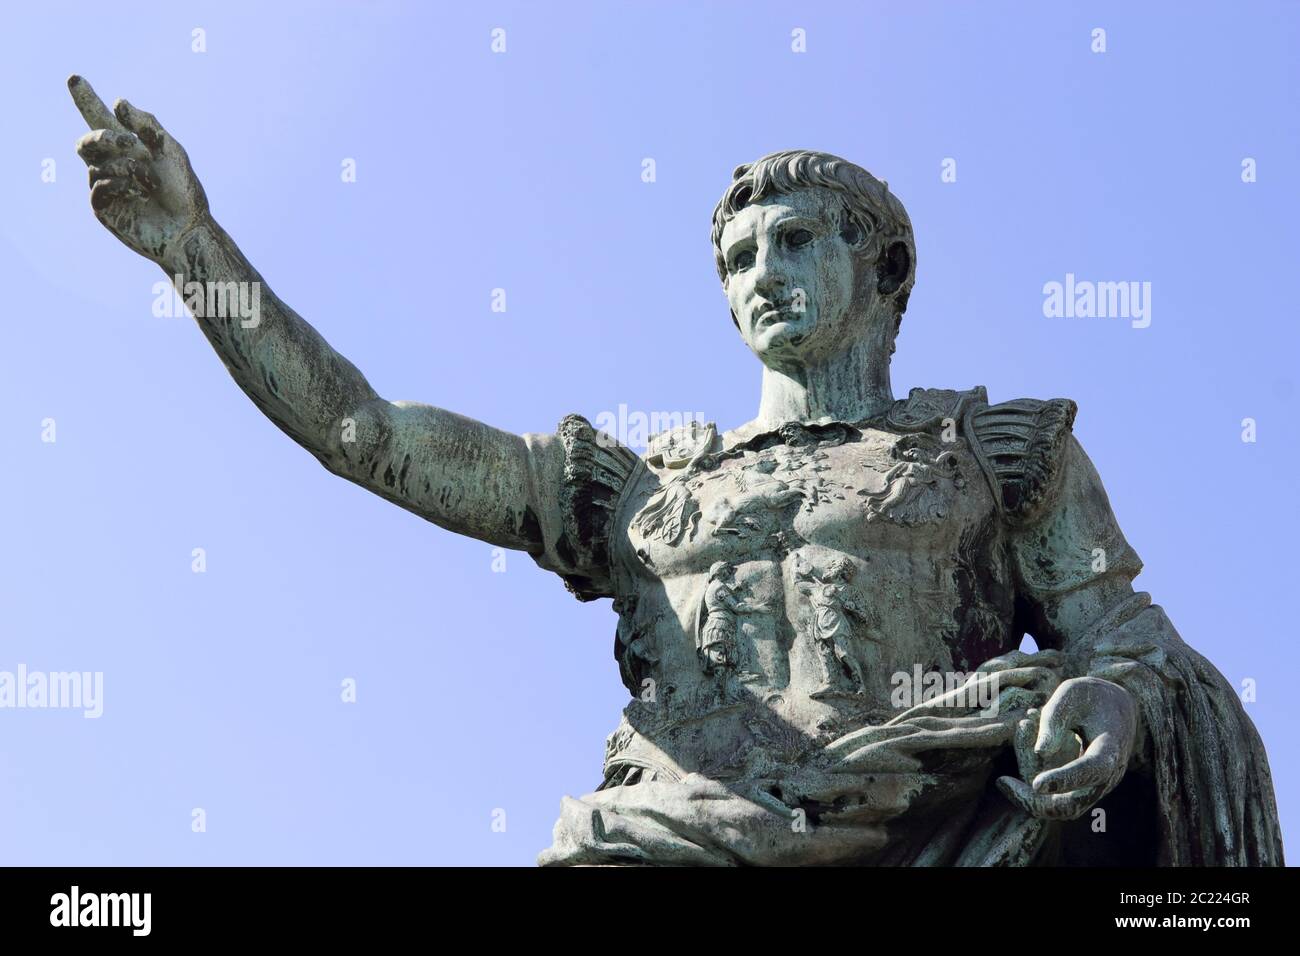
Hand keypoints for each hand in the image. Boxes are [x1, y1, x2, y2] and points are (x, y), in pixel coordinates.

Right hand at [68, 75, 208, 263]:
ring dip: (125, 167)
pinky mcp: (103, 208)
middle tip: (124, 141)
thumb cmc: (183, 192)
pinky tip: (136, 191)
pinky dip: (118, 183)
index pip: (101, 120)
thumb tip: (118, 101)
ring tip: (148, 182)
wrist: (187, 229)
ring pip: (96, 164)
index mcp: (129, 149)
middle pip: (87, 142)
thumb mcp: (171, 152)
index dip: (87, 100)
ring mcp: (105, 187)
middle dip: (101, 137)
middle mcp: (113, 165)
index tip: (74, 78)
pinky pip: (98, 185)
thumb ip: (147, 127)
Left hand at [996, 676, 1137, 820]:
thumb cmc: (1091, 697)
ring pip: (1056, 800)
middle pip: (1070, 805)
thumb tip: (1040, 751)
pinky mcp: (1079, 787)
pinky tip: (1025, 730)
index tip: (1037, 784)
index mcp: (1110, 750)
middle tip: (1002, 781)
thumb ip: (1055, 717)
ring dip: (1028, 772)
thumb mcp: (1072, 693)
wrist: (1115, 708)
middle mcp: (1106, 777)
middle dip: (1034, 800)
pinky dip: (1032, 768)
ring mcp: (1092, 787)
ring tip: (1024, 725)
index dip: (1064, 779)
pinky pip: (1051, 790)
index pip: (1091, 771)